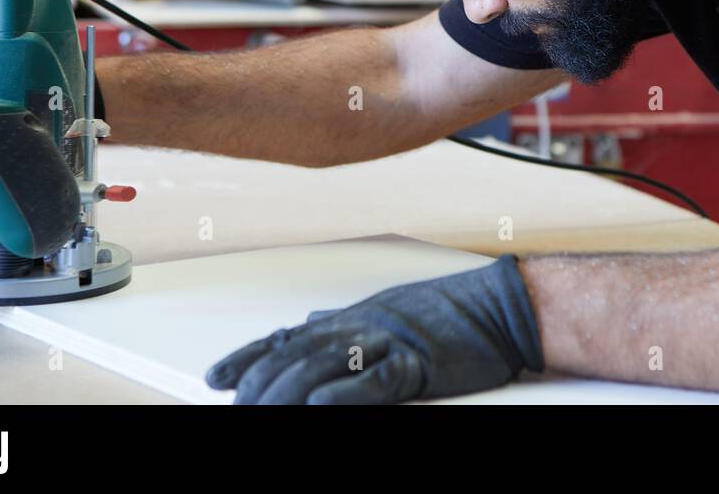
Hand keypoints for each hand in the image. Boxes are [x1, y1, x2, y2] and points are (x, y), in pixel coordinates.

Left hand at [205, 255, 542, 403]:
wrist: (502, 306)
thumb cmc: (450, 313)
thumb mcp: (386, 312)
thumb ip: (343, 322)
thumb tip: (307, 323)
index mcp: (353, 318)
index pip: (286, 338)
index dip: (247, 358)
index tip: (216, 378)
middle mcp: (361, 326)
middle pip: (294, 355)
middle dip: (259, 385)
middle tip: (238, 408)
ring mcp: (387, 342)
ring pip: (322, 366)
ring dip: (286, 393)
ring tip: (261, 411)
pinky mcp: (416, 364)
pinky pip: (373, 380)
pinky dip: (343, 394)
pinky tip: (319, 406)